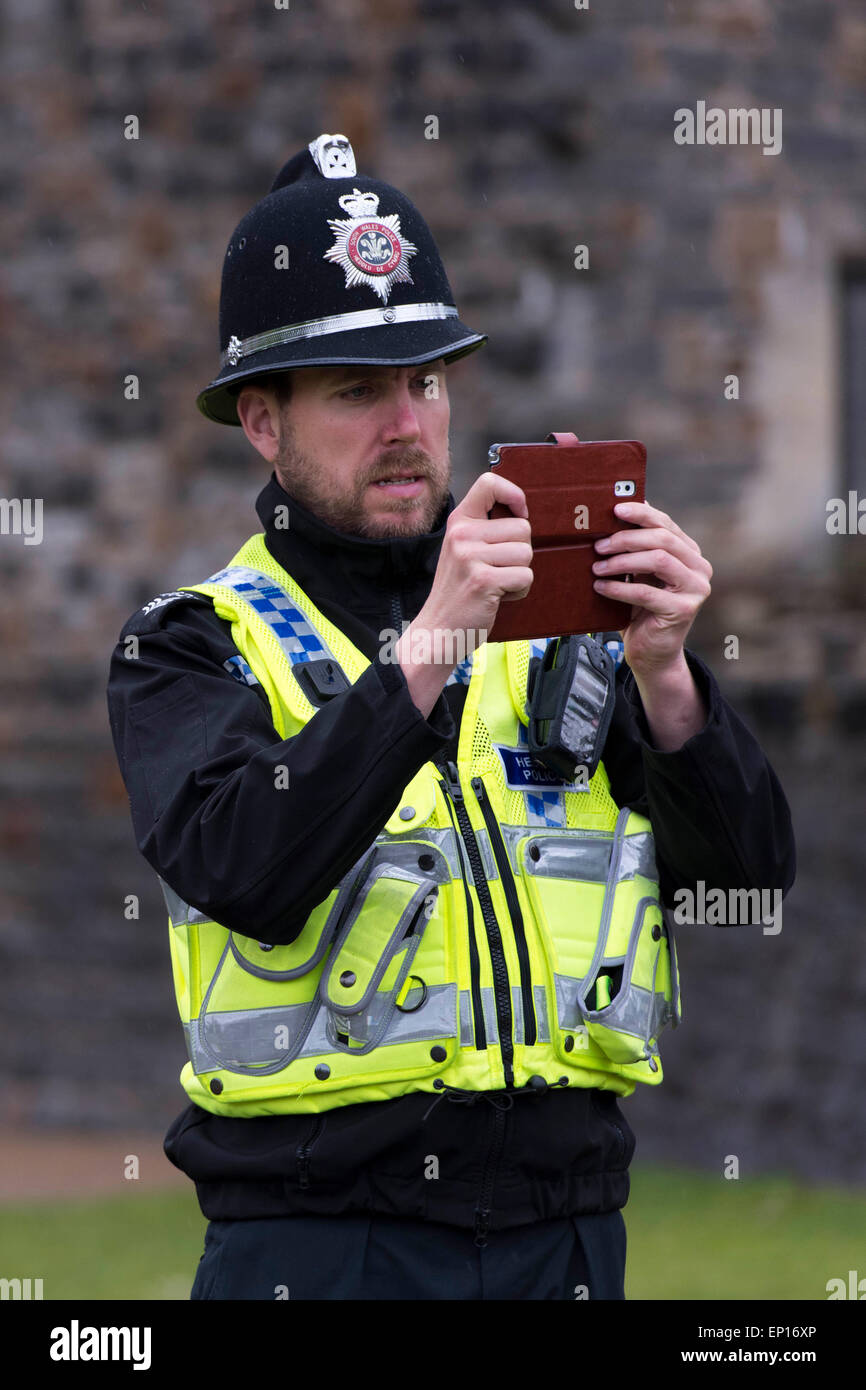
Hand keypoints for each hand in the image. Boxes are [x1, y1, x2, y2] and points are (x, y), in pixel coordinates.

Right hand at [411, 470, 533, 650]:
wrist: (438, 630)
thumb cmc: (457, 592)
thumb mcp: (463, 550)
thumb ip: (485, 530)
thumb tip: (522, 514)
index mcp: (459, 522)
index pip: (489, 483)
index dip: (514, 495)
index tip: (518, 515)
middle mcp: (462, 534)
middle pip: (523, 527)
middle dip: (519, 552)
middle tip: (497, 570)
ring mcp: (470, 557)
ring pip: (526, 553)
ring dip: (519, 573)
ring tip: (496, 584)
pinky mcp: (483, 580)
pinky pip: (525, 576)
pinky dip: (518, 591)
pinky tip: (498, 597)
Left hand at [591, 500, 711, 677]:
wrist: (652, 653)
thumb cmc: (641, 610)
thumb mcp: (639, 574)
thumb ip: (637, 548)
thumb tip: (616, 512)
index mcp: (690, 554)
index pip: (667, 524)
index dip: (641, 514)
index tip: (615, 509)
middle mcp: (699, 568)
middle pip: (663, 539)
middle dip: (626, 539)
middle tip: (598, 546)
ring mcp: (696, 590)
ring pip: (658, 560)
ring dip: (622, 561)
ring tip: (597, 567)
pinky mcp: (683, 611)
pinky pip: (646, 593)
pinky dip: (619, 588)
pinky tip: (601, 587)